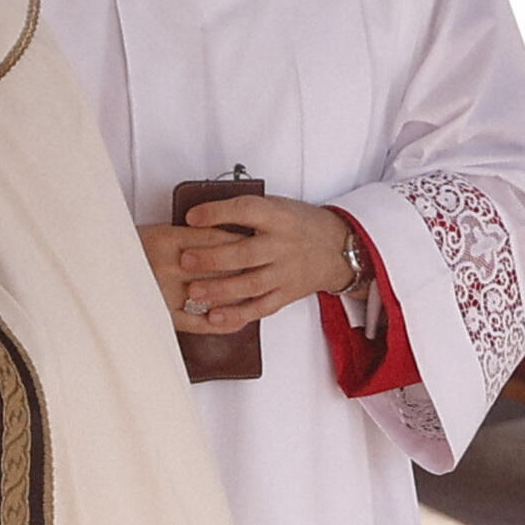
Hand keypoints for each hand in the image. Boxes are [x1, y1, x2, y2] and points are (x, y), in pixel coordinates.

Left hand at [141, 195, 358, 335]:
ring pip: (251, 284)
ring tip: (193, 292)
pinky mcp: (288, 294)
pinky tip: (215, 317)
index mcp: (278, 217)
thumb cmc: (297, 224)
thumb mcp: (276, 207)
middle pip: (246, 253)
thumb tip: (197, 215)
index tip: (191, 217)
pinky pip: (261, 307)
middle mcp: (284, 245)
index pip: (247, 210)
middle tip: (185, 261)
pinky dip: (238, 314)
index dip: (218, 213)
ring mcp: (287, 272)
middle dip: (213, 258)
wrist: (338, 247)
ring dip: (220, 290)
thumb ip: (244, 212)